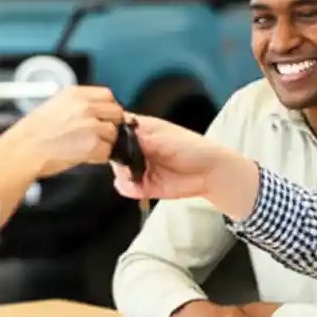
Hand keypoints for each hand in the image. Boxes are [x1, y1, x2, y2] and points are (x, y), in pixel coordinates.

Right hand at [2, 86, 124, 177]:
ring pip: (113, 133)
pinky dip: (99, 157)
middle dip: (110, 124)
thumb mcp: (53, 106)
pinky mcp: (93, 146)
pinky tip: (84, 157)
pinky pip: (108, 152)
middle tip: (98, 134)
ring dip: (105, 142)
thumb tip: (96, 112)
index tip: (104, 117)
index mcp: (75, 94)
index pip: (108, 95)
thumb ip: (77, 105)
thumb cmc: (31, 134)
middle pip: (116, 112)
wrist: (22, 152)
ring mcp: (91, 125)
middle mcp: (85, 106)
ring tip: (87, 147)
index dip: (108, 108)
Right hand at [110, 115, 259, 219]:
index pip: (115, 129)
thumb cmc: (190, 146)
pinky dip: (128, 188)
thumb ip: (136, 137)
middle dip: (115, 157)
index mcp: (140, 130)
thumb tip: (113, 136)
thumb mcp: (161, 136)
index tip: (107, 139)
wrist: (209, 172)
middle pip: (112, 151)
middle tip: (127, 160)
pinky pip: (126, 187)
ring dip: (123, 174)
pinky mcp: (144, 185)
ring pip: (118, 170)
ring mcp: (139, 167)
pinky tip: (138, 186)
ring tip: (135, 174)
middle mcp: (136, 148)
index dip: (108, 133)